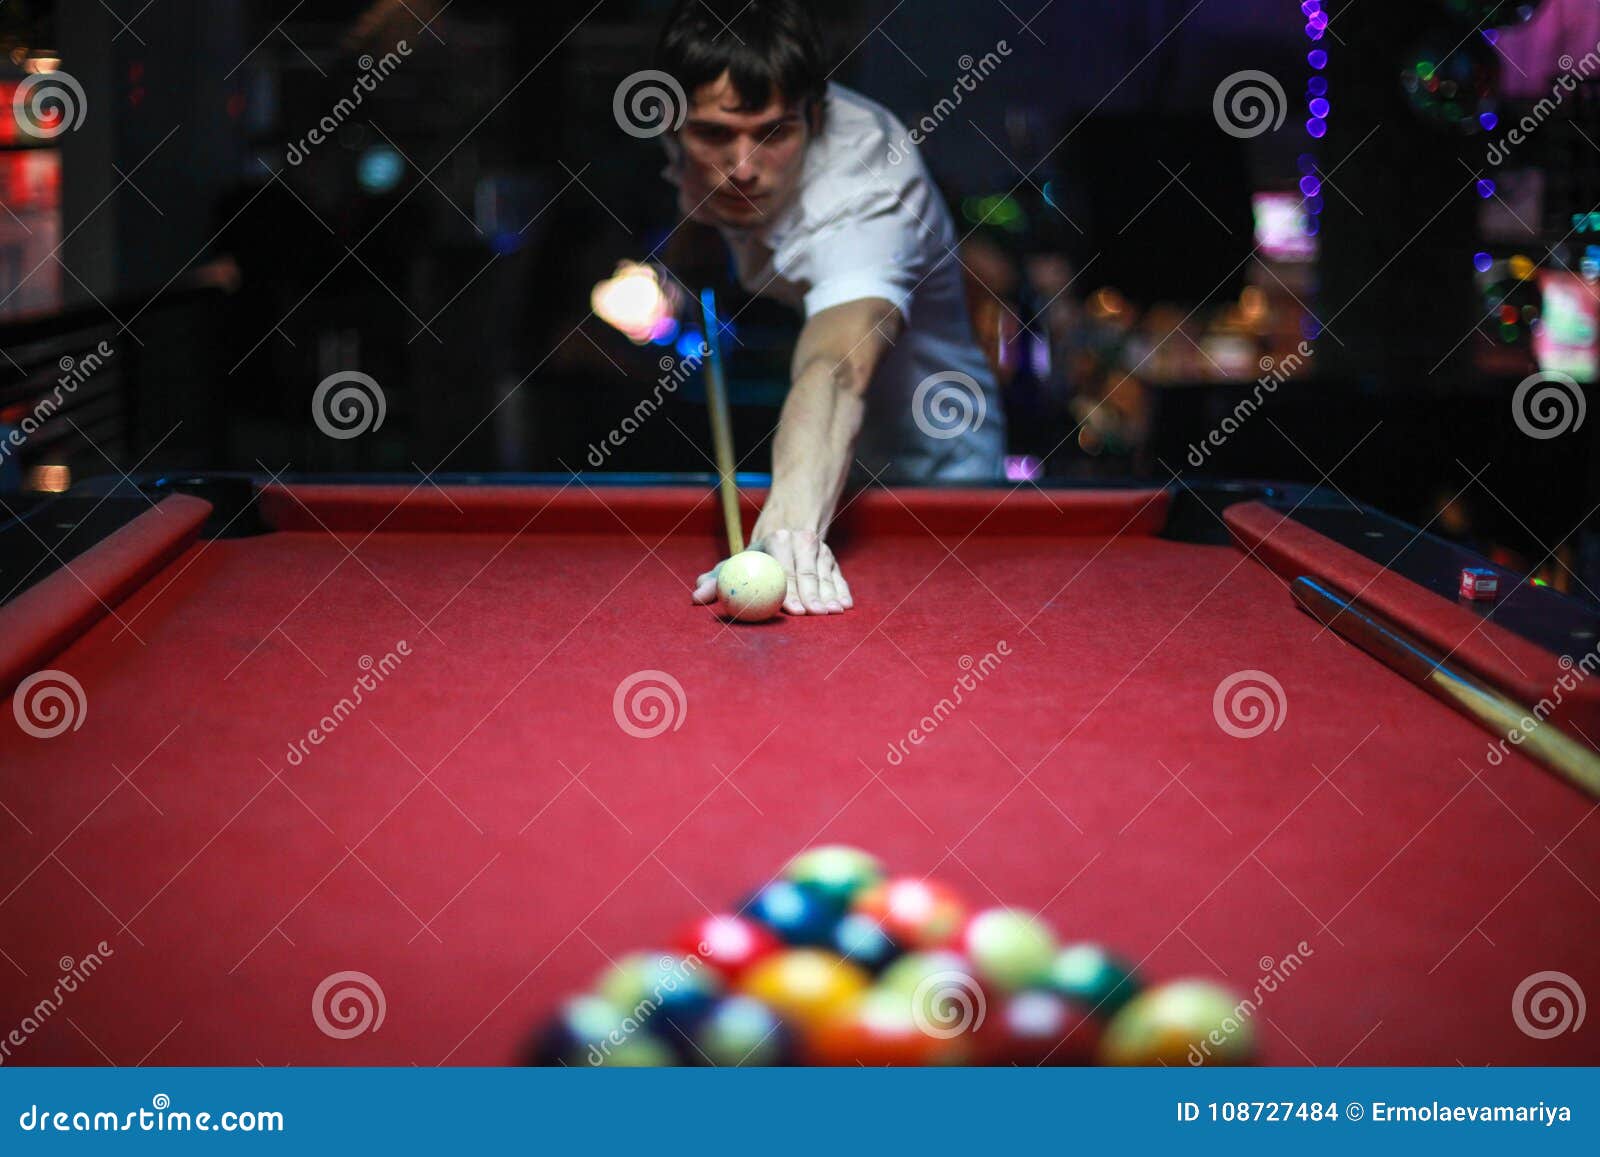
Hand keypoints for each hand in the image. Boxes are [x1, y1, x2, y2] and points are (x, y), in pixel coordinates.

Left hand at [691, 529, 853, 615]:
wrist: (786, 530)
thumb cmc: (755, 557)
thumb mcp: (736, 563)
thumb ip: (716, 579)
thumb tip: (697, 597)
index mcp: (777, 540)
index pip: (783, 569)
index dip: (788, 590)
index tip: (791, 610)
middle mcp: (801, 541)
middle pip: (807, 572)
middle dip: (811, 594)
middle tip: (813, 615)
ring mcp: (820, 550)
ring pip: (825, 576)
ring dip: (830, 595)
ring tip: (832, 613)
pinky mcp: (832, 560)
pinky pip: (839, 577)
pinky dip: (842, 591)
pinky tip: (845, 605)